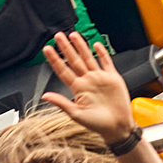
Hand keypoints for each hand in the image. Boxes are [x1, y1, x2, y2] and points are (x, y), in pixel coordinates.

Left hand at [39, 28, 136, 151]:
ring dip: (81, 46)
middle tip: (58, 36)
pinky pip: (106, 62)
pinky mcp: (112, 78)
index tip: (47, 49)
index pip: (63, 70)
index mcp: (77, 89)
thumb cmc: (97, 124)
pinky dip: (102, 53)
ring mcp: (99, 78)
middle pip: (74, 60)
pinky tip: (96, 44)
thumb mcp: (76, 114)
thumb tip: (45, 96)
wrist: (117, 127)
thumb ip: (61, 103)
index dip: (55, 59)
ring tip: (73, 35)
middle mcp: (87, 81)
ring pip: (88, 58)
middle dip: (66, 48)